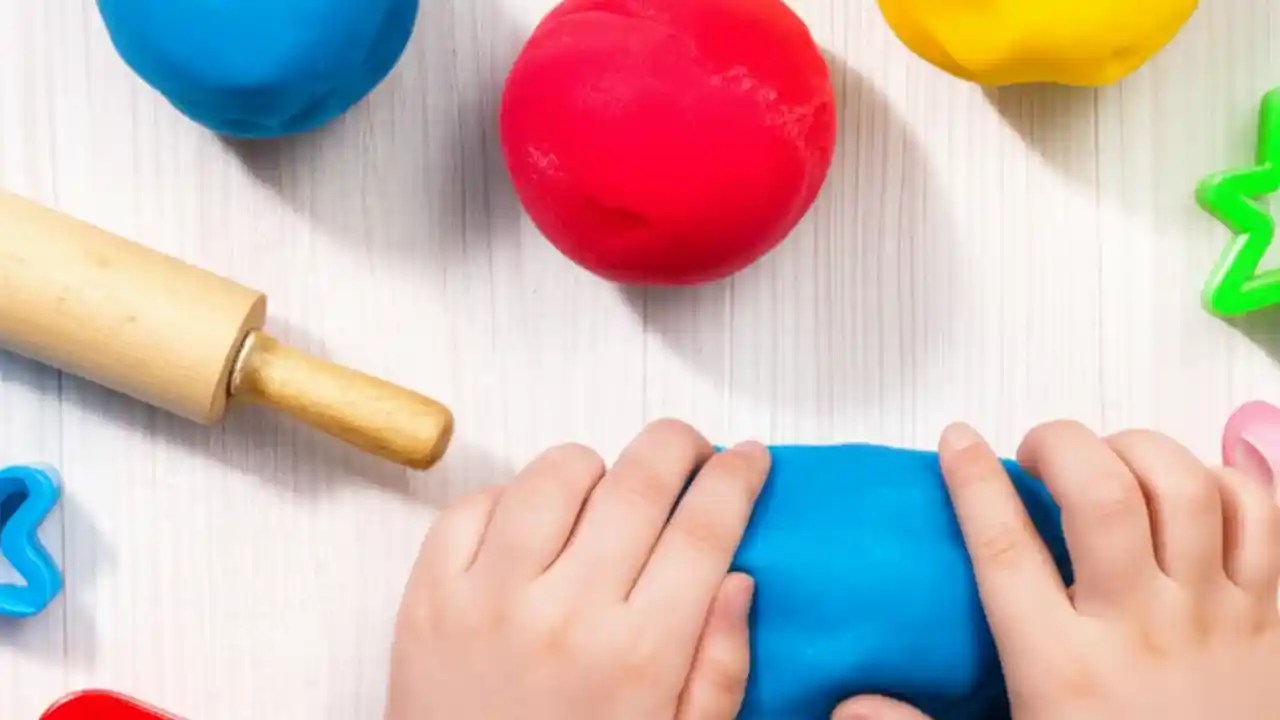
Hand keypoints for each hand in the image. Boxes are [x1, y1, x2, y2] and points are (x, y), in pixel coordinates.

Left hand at [385, 420, 770, 719]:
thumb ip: (717, 670)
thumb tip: (737, 581)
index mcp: (640, 656)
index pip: (705, 530)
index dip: (736, 477)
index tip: (746, 457)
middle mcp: (566, 614)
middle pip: (639, 481)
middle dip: (677, 445)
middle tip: (688, 448)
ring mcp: (490, 598)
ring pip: (555, 475)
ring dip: (594, 468)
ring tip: (604, 493)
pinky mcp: (430, 596)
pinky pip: (474, 504)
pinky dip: (509, 498)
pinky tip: (531, 527)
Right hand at [836, 421, 1279, 719]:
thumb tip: (847, 704)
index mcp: (1062, 669)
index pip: (1005, 547)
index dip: (973, 479)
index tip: (957, 440)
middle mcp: (1138, 630)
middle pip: (1101, 495)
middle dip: (1060, 444)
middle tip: (1037, 451)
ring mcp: (1214, 619)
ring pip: (1184, 489)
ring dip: (1140, 451)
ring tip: (1110, 460)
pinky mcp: (1274, 619)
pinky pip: (1262, 517)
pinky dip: (1227, 481)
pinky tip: (1192, 487)